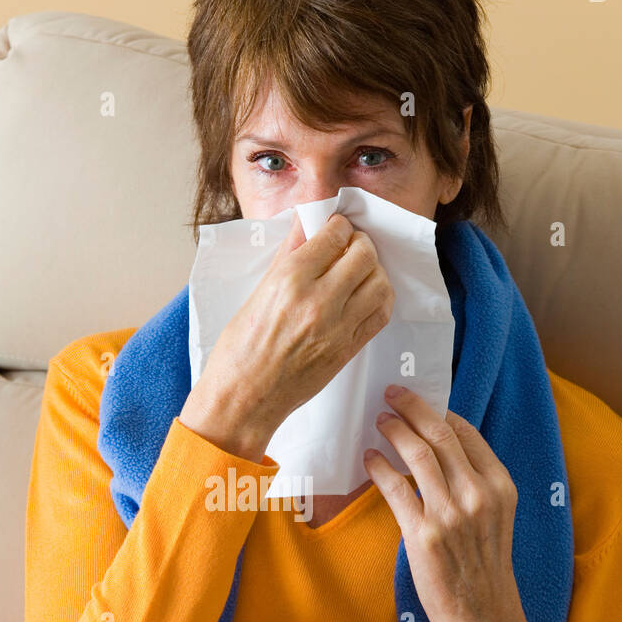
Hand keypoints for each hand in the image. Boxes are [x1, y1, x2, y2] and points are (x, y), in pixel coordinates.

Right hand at [180, 212, 393, 460]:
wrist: (244, 398)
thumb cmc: (240, 350)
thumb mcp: (258, 292)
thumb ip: (288, 254)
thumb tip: (306, 223)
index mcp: (290, 280)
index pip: (333, 235)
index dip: (339, 226)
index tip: (337, 229)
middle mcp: (318, 301)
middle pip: (364, 255)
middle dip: (361, 244)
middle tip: (351, 247)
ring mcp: (338, 328)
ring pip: (379, 283)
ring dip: (374, 271)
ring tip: (360, 272)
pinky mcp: (348, 350)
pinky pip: (380, 314)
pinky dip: (379, 298)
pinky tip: (366, 296)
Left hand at [364, 383, 529, 621]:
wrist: (484, 616)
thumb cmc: (484, 566)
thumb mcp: (495, 518)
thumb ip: (474, 483)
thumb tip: (439, 447)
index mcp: (500, 486)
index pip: (466, 433)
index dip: (438, 411)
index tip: (420, 401)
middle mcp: (478, 495)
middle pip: (440, 434)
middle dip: (412, 407)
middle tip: (391, 394)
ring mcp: (451, 514)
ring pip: (417, 454)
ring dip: (394, 431)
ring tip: (379, 422)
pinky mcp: (423, 535)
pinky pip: (395, 487)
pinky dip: (379, 467)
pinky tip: (370, 458)